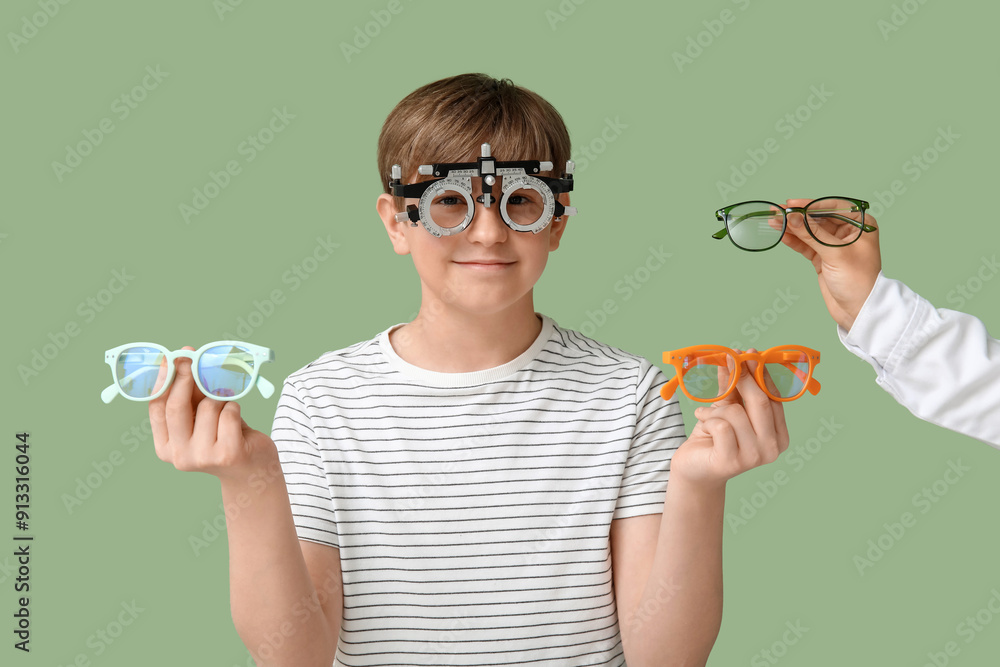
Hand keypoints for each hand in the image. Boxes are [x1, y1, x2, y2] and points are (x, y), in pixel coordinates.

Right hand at [149, 346, 276, 481]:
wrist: (252, 470)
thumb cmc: (225, 437)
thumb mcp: (202, 416)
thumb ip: (191, 394)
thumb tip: (185, 358)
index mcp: (165, 446)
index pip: (157, 408)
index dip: (163, 380)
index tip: (170, 358)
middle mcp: (179, 455)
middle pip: (176, 406)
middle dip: (185, 377)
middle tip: (193, 357)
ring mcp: (202, 457)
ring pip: (208, 407)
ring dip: (221, 399)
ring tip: (226, 410)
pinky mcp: (227, 454)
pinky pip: (228, 413)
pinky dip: (234, 408)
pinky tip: (237, 420)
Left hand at [670, 350, 789, 488]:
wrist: (694, 468)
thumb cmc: (714, 438)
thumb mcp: (726, 409)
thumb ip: (733, 388)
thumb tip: (735, 358)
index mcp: (779, 435)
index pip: (774, 399)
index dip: (761, 374)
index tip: (748, 354)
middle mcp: (772, 448)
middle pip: (760, 402)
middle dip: (742, 378)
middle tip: (727, 361)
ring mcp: (754, 457)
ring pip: (736, 413)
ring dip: (716, 408)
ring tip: (705, 413)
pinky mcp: (732, 462)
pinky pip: (721, 426)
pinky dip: (707, 419)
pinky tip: (702, 422)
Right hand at [778, 198, 881, 331]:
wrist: (858, 310)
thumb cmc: (858, 280)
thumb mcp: (835, 254)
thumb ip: (811, 234)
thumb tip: (792, 216)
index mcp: (860, 225)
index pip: (833, 207)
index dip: (811, 205)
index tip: (793, 204)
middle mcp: (848, 232)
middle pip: (818, 218)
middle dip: (798, 216)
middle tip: (778, 211)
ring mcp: (833, 245)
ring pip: (809, 231)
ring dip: (792, 227)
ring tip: (773, 222)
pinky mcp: (823, 258)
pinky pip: (806, 245)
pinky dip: (794, 240)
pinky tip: (781, 235)